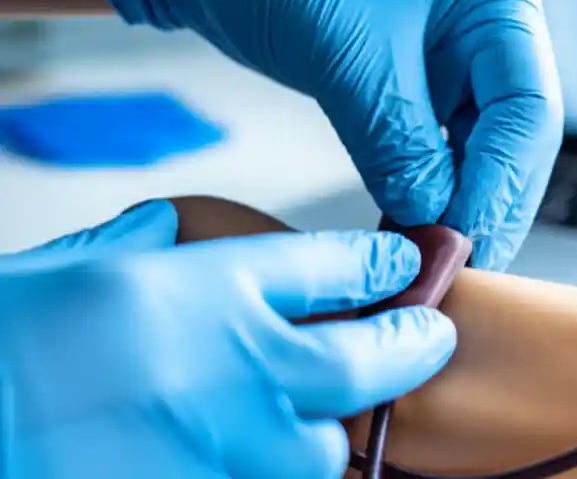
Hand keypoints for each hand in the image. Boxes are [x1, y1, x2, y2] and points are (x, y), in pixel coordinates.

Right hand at [0, 200, 454, 478]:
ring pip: (324, 453)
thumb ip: (148, 246)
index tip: (403, 265)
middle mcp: (233, 371)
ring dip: (328, 436)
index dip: (383, 264)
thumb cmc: (6, 339)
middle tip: (427, 337)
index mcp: (207, 292)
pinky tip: (247, 457)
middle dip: (410, 347)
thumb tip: (174, 230)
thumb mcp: (81, 265)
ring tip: (320, 421)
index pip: (337, 267)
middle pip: (367, 363)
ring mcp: (222, 450)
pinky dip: (267, 474)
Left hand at [84, 0, 561, 269]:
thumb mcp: (349, 57)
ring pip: (476, 149)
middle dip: (484, 205)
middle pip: (513, 137)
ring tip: (423, 266)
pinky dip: (420, 189)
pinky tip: (402, 232)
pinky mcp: (407, 74)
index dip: (501, 188)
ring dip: (452, 206)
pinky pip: (432, 145)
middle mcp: (489, 23)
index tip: (462, 249)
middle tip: (449, 274)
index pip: (529, 112)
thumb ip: (402, 150)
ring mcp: (450, 50)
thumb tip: (436, 236)